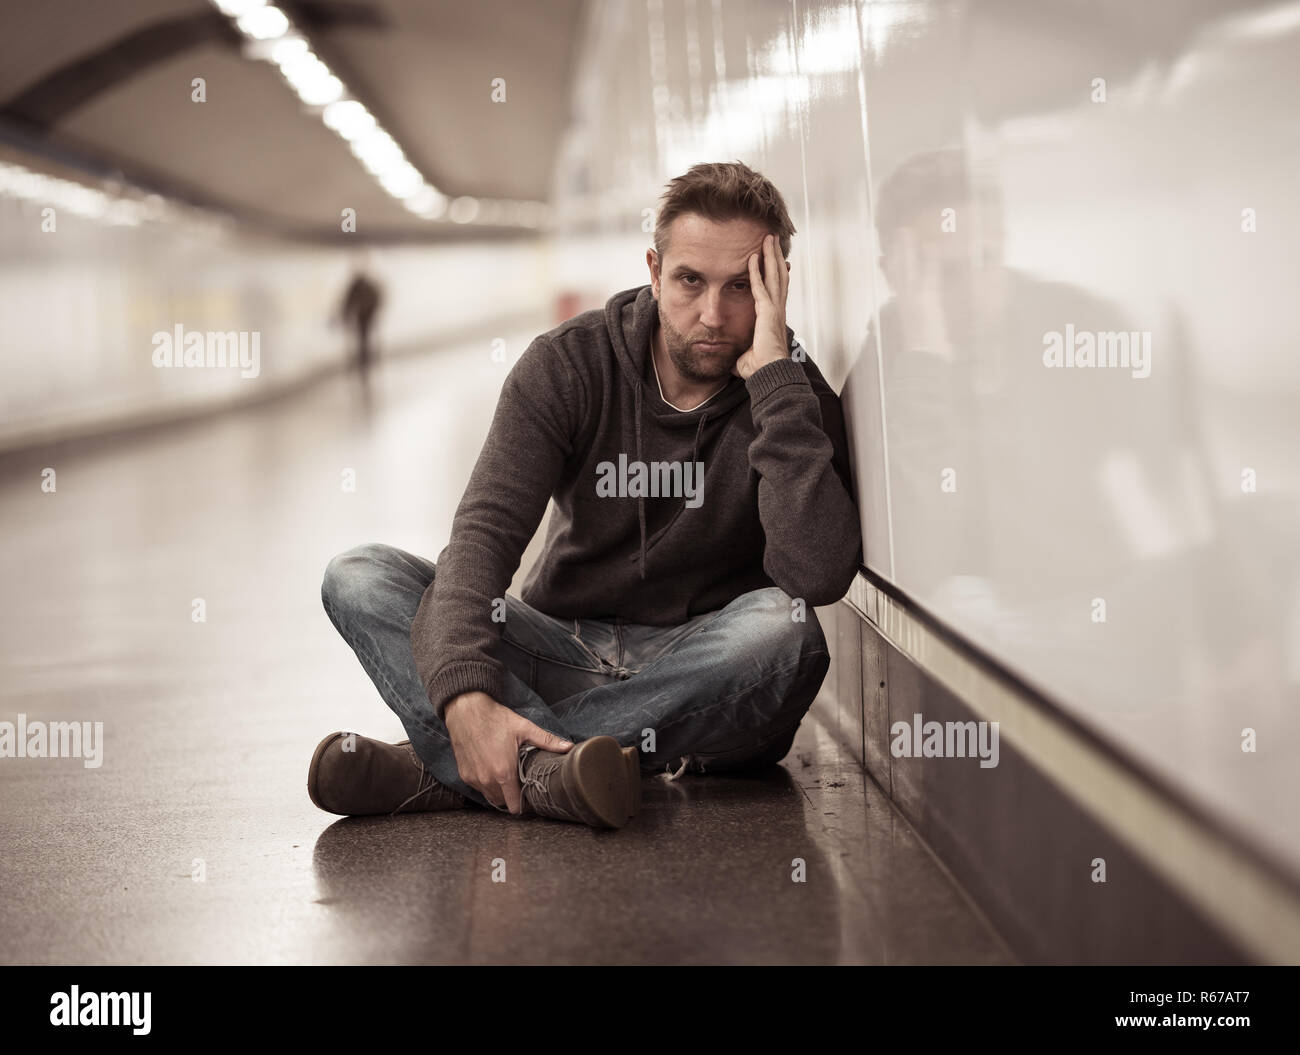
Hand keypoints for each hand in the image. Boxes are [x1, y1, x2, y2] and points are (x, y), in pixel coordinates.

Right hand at [443, 691, 571, 812]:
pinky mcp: (464, 774)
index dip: (524, 804)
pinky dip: (485, 782)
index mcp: (504, 773)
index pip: (514, 806)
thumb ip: (547, 741)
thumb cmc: (495, 719)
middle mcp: (487, 780)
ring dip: (498, 791)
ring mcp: (474, 778)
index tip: (529, 796)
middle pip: (502, 803)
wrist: (466, 711)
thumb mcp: (524, 728)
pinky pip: (478, 787)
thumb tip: (569, 747)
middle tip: (519, 782)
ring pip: (489, 796)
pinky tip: (492, 768)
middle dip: (512, 796)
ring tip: (506, 775)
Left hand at [732, 234, 791, 380]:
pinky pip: (760, 286)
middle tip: (772, 240)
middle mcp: (777, 310)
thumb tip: (729, 360)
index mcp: (773, 318)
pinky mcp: (767, 312)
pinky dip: (757, 271)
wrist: (769, 373)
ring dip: (770, 256)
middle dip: (775, 257)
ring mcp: (774, 309)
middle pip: (779, 276)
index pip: (776, 290)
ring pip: (774, 275)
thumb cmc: (760, 368)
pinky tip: (752, 257)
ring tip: (767, 239)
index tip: (774, 260)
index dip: (775, 273)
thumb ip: (740, 351)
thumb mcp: (746, 355)